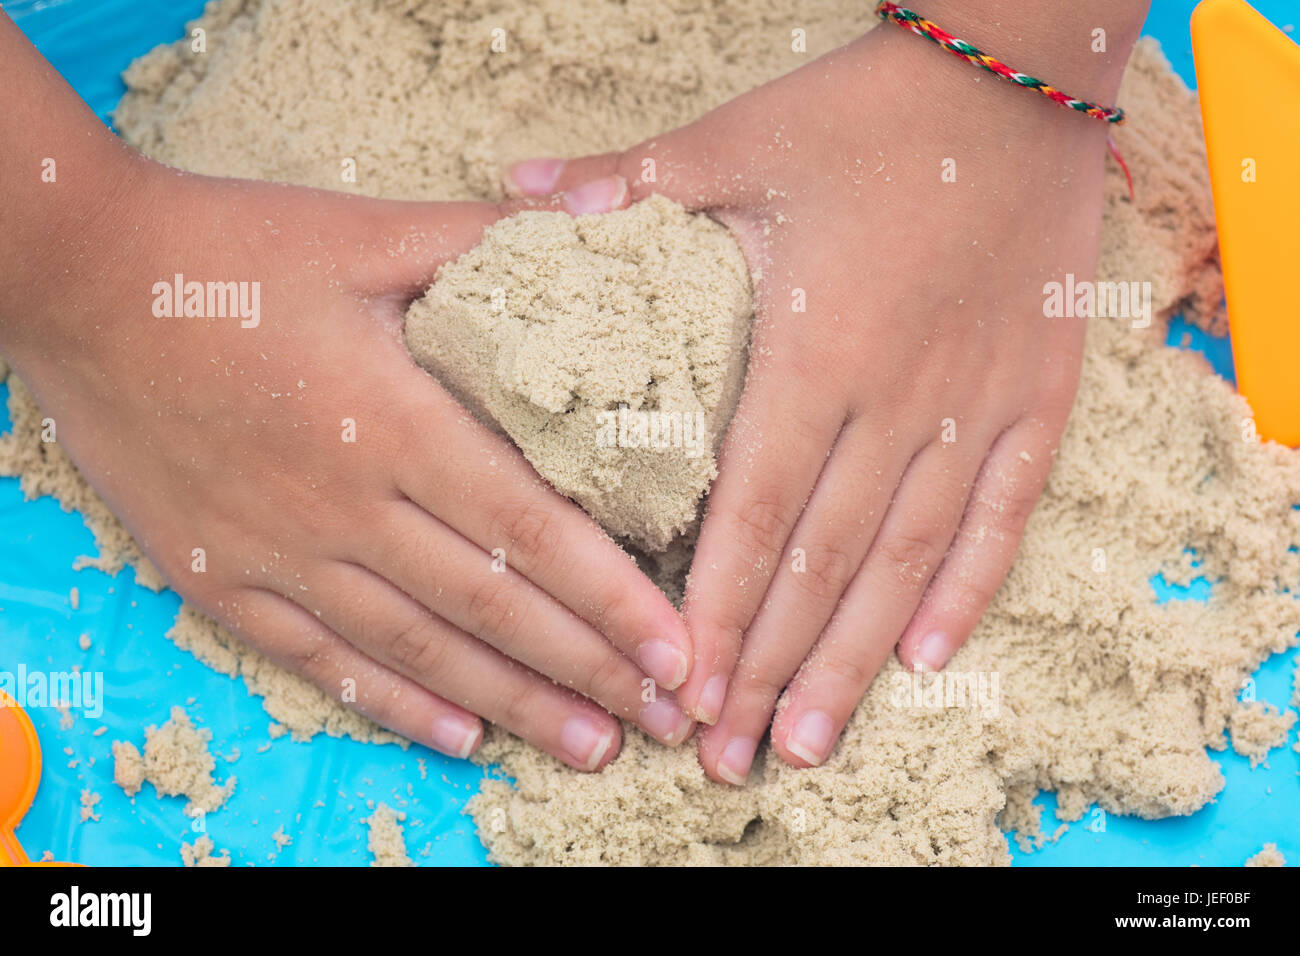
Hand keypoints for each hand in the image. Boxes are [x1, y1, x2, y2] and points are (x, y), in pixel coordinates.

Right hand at [0, 151, 691, 770]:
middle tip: (661, 718)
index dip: (611, 596)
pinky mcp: (221, 577)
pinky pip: (320, 661)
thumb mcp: (365, 233)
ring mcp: (279, 552)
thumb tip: (592, 219)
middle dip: (587, 668)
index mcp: (393, 420)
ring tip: (588, 745)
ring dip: (511, 704)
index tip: (676, 648)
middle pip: (489, 605)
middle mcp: (344, 505)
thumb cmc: (230, 253)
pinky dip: (394, 704)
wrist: (78, 285)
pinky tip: (460, 740)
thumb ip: (485, 243)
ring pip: (418, 649)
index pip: (530, 528)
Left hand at [507, 13, 1138, 782]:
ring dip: (856, 657)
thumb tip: (515, 190)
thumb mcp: (739, 139)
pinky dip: (969, 587)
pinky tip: (933, 659)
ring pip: (909, 557)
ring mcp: (974, 404)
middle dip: (768, 663)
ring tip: (809, 739)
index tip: (680, 688)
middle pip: (823, 558)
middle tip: (724, 753)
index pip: (753, 507)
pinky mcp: (1035, 397)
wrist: (1018, 74)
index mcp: (814, 344)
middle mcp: (896, 395)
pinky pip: (1004, 510)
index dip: (716, 608)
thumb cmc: (869, 113)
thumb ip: (630, 185)